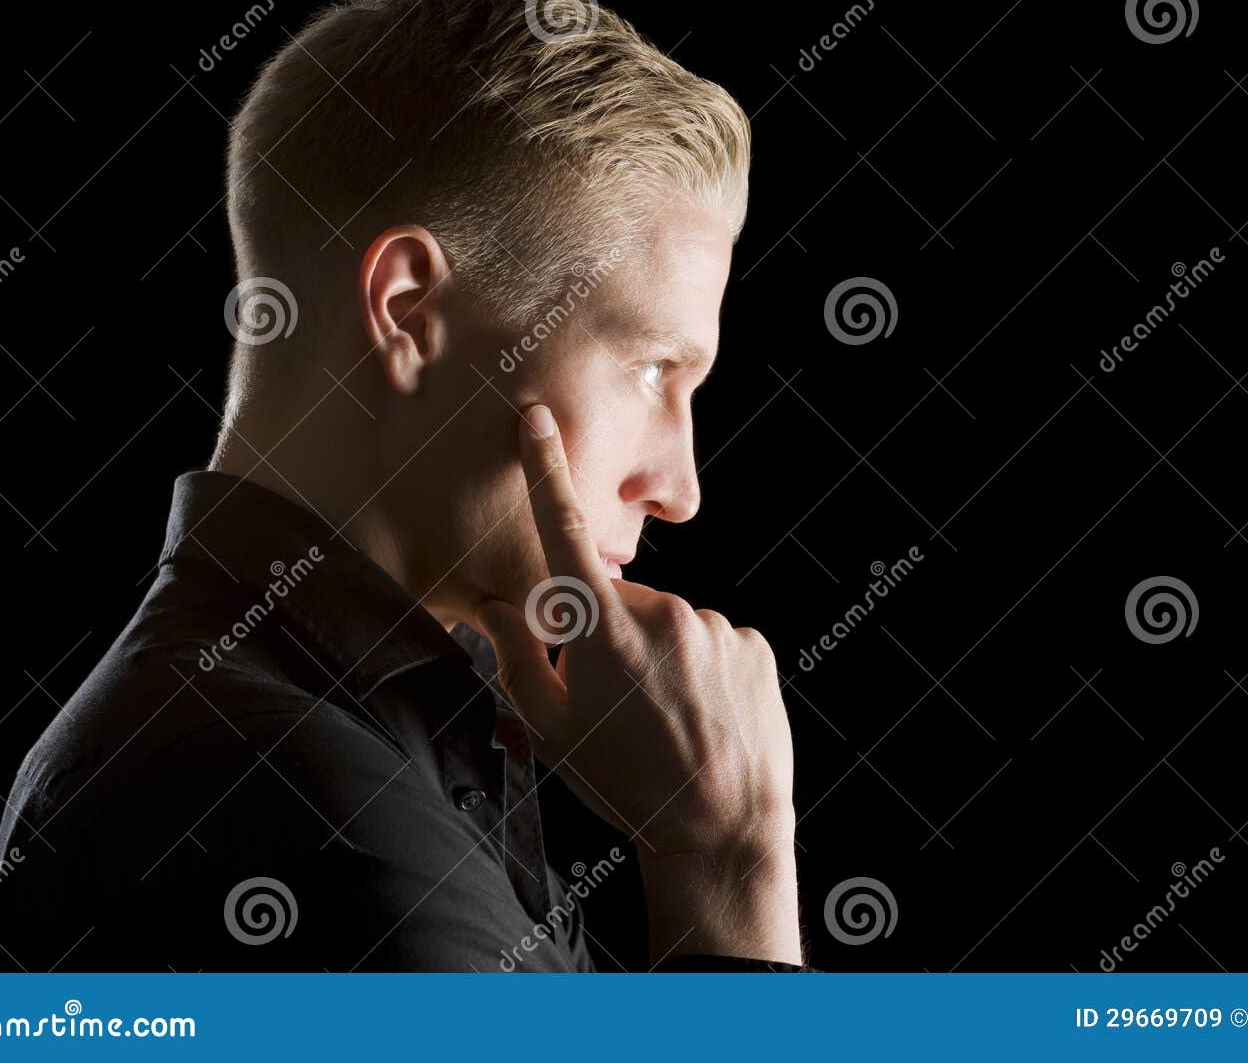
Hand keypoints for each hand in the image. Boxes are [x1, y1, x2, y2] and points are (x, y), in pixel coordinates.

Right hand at [472, 403, 800, 962]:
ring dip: (660, 656)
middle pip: (618, 600)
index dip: (545, 469)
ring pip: (670, 623)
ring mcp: (715, 626)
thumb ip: (518, 656)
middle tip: (619, 703)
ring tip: (667, 719)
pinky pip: (713, 641)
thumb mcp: (551, 730)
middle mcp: (662, 612)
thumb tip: (494, 605)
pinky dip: (702, 667)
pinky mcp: (753, 645)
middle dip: (611, 633)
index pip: (562, 531)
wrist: (721, 828)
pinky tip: (704, 716)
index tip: (538, 417)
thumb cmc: (625, 785)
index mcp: (602, 630)